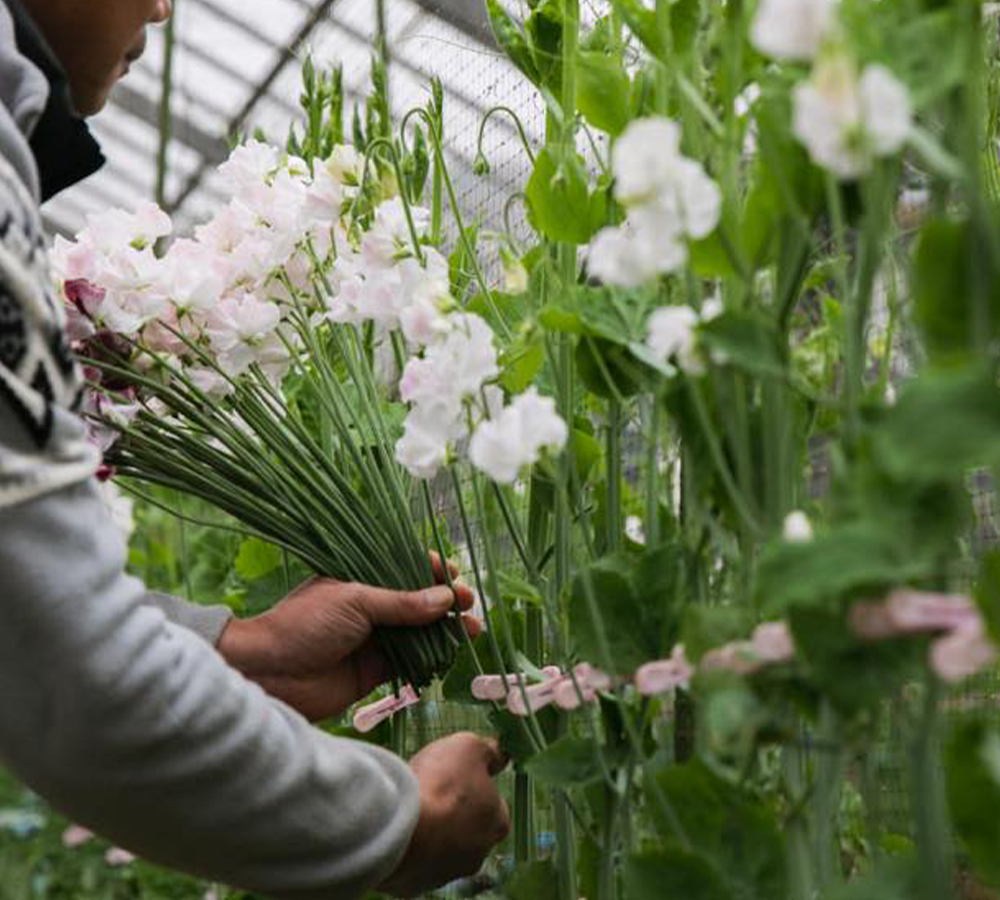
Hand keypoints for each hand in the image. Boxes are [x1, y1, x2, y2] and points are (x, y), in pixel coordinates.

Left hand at [217, 555, 478, 719]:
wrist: (271, 674)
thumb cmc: (305, 625)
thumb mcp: (356, 602)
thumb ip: (403, 603)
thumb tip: (446, 598)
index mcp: (358, 578)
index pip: (401, 568)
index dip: (430, 570)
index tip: (453, 573)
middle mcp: (368, 607)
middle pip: (416, 601)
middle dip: (445, 602)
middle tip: (469, 604)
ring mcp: (372, 639)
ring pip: (419, 632)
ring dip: (446, 630)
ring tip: (473, 630)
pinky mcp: (375, 670)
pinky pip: (411, 661)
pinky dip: (433, 658)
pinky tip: (453, 653)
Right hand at [380, 733, 510, 897]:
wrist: (402, 830)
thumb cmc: (441, 785)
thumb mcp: (469, 748)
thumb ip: (488, 751)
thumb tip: (500, 754)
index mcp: (498, 823)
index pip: (494, 802)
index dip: (476, 784)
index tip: (456, 774)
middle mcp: (478, 854)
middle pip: (468, 825)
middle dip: (453, 809)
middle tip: (431, 788)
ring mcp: (447, 873)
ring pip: (442, 845)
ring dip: (431, 828)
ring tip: (411, 807)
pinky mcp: (416, 884)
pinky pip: (415, 859)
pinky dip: (410, 845)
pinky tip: (398, 827)